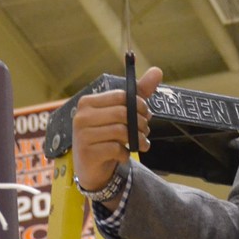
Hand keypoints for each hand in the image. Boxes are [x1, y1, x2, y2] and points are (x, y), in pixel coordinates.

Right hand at [71, 66, 162, 202]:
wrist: (91, 167)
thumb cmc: (107, 135)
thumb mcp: (123, 112)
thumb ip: (139, 92)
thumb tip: (157, 71)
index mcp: (88, 102)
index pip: (120, 96)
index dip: (139, 104)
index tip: (146, 114)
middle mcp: (81, 116)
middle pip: (122, 113)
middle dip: (141, 123)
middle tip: (145, 131)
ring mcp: (82, 135)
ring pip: (121, 131)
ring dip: (138, 139)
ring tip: (141, 143)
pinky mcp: (87, 154)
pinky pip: (116, 149)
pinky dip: (125, 153)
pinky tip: (123, 154)